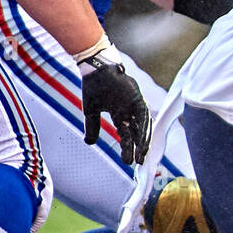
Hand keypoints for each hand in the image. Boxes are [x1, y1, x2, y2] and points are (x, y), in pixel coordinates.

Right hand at [77, 42, 152, 164]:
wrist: (95, 70)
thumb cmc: (93, 87)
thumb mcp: (91, 111)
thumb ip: (92, 127)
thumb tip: (89, 143)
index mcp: (120, 115)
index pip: (126, 135)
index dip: (127, 148)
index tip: (127, 161)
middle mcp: (130, 112)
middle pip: (137, 133)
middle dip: (138, 148)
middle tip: (138, 162)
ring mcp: (135, 105)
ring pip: (142, 127)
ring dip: (143, 141)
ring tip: (142, 155)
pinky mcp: (138, 99)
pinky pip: (143, 116)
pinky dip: (143, 128)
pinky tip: (142, 139)